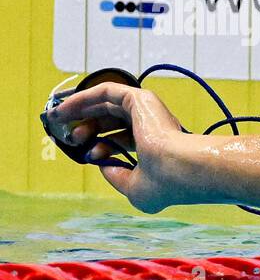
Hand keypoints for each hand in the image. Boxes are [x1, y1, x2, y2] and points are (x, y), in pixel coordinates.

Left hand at [54, 82, 188, 213]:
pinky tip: (67, 107)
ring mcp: (148, 111)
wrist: (179, 169)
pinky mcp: (141, 100)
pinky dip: (85, 97)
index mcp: (157, 147)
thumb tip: (101, 162)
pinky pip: (107, 92)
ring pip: (107, 104)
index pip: (124, 139)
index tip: (85, 153)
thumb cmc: (164, 183)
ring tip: (61, 122)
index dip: (100, 144)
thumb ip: (116, 175)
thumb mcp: (134, 188)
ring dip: (81, 111)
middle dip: (88, 127)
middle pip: (112, 120)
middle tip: (70, 137)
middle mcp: (154, 126)